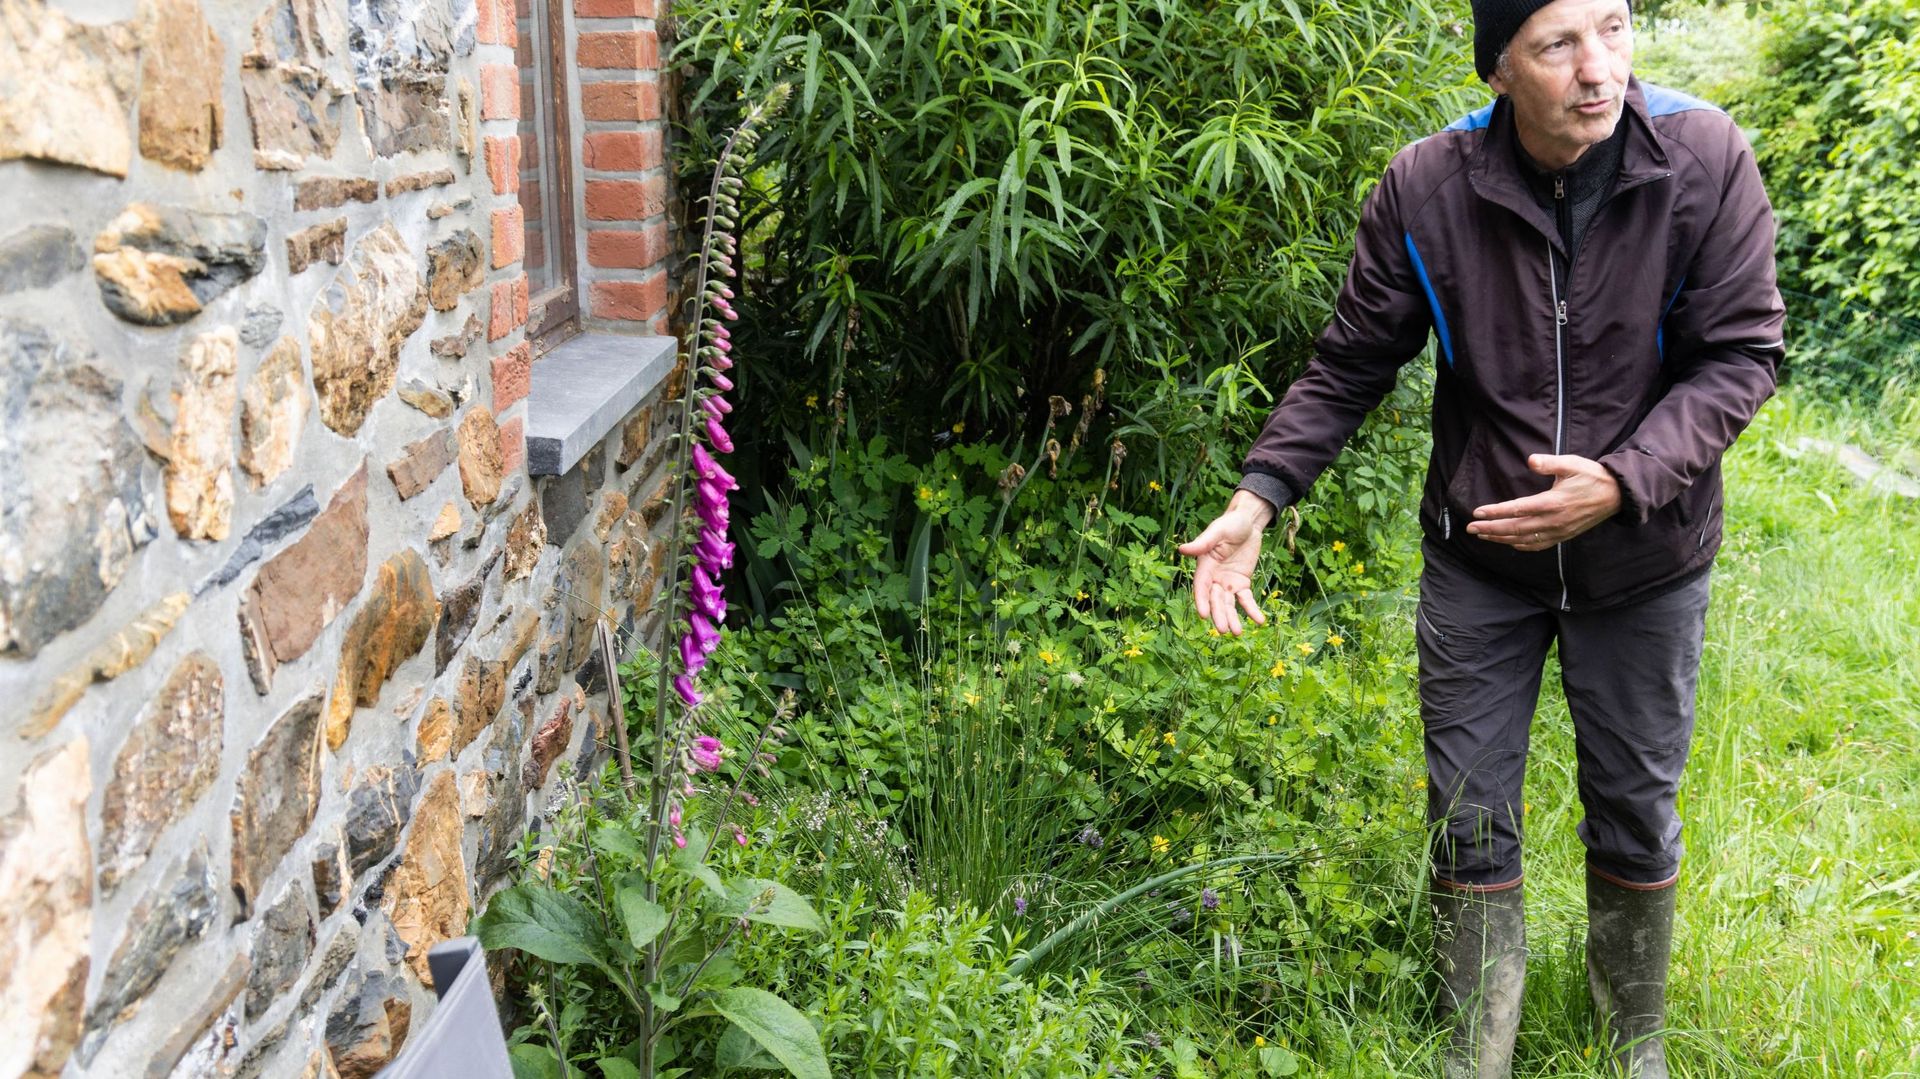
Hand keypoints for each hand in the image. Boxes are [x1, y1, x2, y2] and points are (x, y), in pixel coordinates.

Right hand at [1176, 491, 1273, 635]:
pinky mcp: (1242, 583)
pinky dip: (1252, 610)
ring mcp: (1228, 583)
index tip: (1204, 616)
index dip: (1202, 601)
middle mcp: (1214, 578)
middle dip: (1219, 615)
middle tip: (1224, 630)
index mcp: (1204, 566)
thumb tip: (1182, 549)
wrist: (1249, 522)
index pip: (1201, 588)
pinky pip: (1246, 600)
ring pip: (1229, 604)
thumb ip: (1202, 542)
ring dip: (1232, 618)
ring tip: (1237, 632)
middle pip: (1215, 600)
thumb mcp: (1217, 531)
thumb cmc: (1230, 523)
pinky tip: (1260, 620)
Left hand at [1466, 454, 1621, 551]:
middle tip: (1471, 528)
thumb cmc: (1592, 476)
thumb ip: (1550, 463)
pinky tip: (1510, 543)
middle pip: (1515, 528)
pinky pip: (1539, 545)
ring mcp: (1559, 531)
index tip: (1477, 512)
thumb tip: (1531, 460)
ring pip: (1524, 539)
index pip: (1517, 509)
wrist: (1617, 495)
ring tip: (1483, 535)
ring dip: (1501, 538)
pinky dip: (1521, 545)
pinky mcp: (1564, 536)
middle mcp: (1553, 520)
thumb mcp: (1572, 464)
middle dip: (1490, 528)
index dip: (1495, 512)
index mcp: (1553, 502)